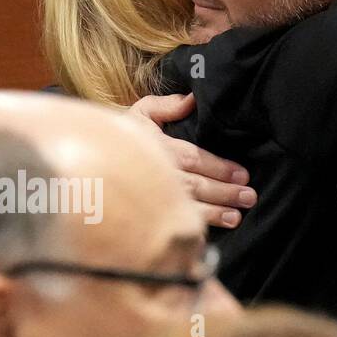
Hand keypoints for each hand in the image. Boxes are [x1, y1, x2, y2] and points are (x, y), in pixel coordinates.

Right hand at [128, 92, 255, 228]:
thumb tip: (193, 99)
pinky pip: (167, 225)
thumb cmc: (118, 136)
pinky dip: (188, 232)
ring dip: (213, 214)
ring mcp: (149, 198)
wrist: (87, 165)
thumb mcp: (139, 113)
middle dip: (224, 192)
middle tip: (249, 197)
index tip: (242, 175)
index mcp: (158, 148)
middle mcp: (155, 174)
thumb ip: (166, 106)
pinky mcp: (143, 216)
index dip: (219, 167)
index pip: (194, 158)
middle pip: (195, 185)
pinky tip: (204, 237)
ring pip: (185, 208)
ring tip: (236, 218)